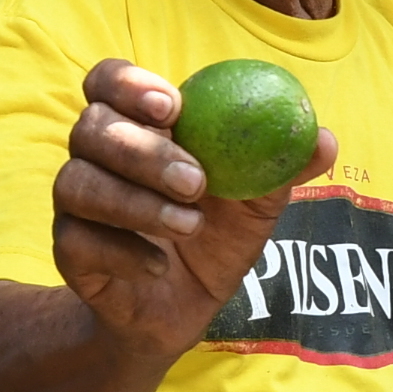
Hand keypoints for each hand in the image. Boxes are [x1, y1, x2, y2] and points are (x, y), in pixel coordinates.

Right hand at [47, 58, 337, 363]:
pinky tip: (160, 265)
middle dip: (144, 152)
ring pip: (78, 183)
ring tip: (190, 226)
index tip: (174, 107)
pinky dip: (124, 252)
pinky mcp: (69, 251)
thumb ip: (282, 167)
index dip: (129, 85)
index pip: (108, 81)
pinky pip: (77, 240)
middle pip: (91, 127)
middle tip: (197, 181)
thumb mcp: (257, 204)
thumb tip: (323, 138)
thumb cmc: (215, 239)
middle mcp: (97, 158)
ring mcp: (77, 205)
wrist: (183, 310)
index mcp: (139, 127)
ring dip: (136, 203)